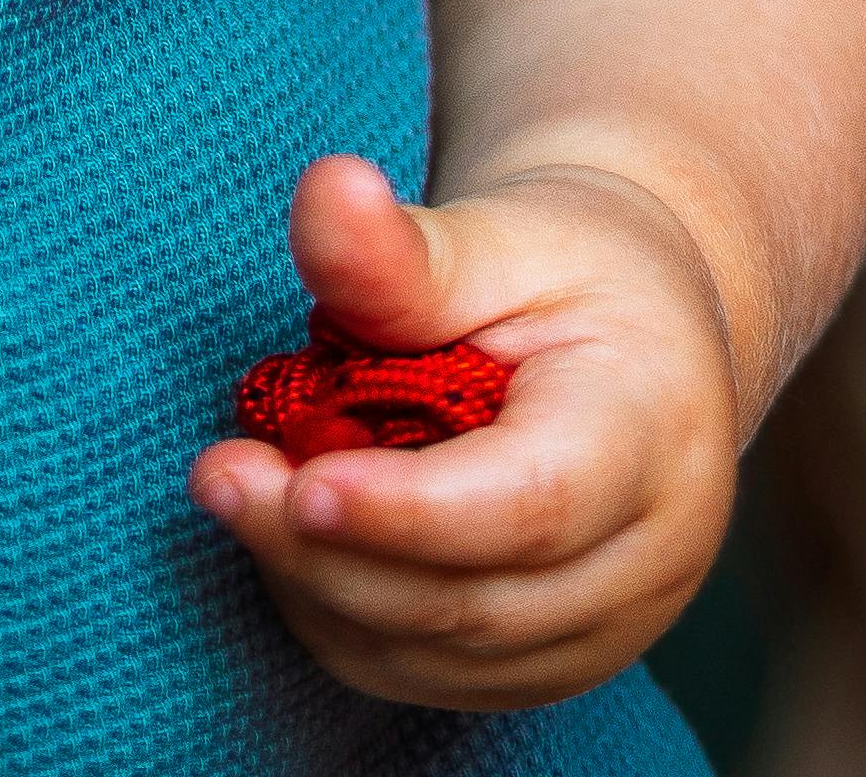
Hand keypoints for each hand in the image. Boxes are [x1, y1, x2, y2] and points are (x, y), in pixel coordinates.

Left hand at [190, 147, 739, 709]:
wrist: (638, 333)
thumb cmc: (571, 268)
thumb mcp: (505, 233)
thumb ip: (408, 250)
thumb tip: (323, 193)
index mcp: (649, 432)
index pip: (532, 506)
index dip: (411, 512)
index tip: (303, 483)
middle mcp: (647, 558)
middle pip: (475, 601)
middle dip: (330, 553)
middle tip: (216, 475)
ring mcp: (606, 629)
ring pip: (442, 654)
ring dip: (321, 587)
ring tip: (236, 489)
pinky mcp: (550, 660)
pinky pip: (430, 673)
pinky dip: (344, 616)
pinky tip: (292, 533)